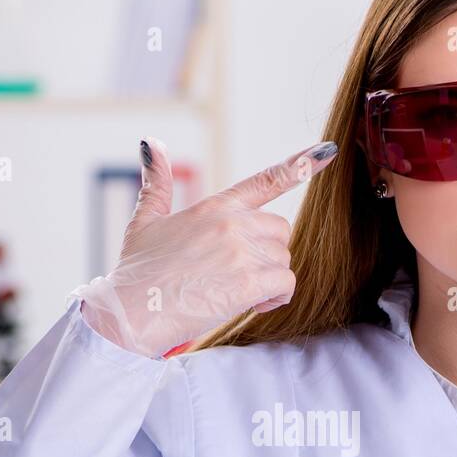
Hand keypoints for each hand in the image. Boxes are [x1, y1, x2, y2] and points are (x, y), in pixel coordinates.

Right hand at [79, 137, 337, 356]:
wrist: (131, 312)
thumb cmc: (136, 272)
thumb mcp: (144, 221)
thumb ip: (156, 183)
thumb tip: (149, 144)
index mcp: (214, 207)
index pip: (265, 180)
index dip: (300, 164)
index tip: (325, 152)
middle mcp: (232, 224)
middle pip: (280, 231)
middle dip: (268, 254)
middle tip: (240, 275)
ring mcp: (240, 252)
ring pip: (283, 260)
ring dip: (270, 280)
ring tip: (240, 294)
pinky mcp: (247, 282)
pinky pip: (285, 284)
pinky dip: (276, 298)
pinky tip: (253, 305)